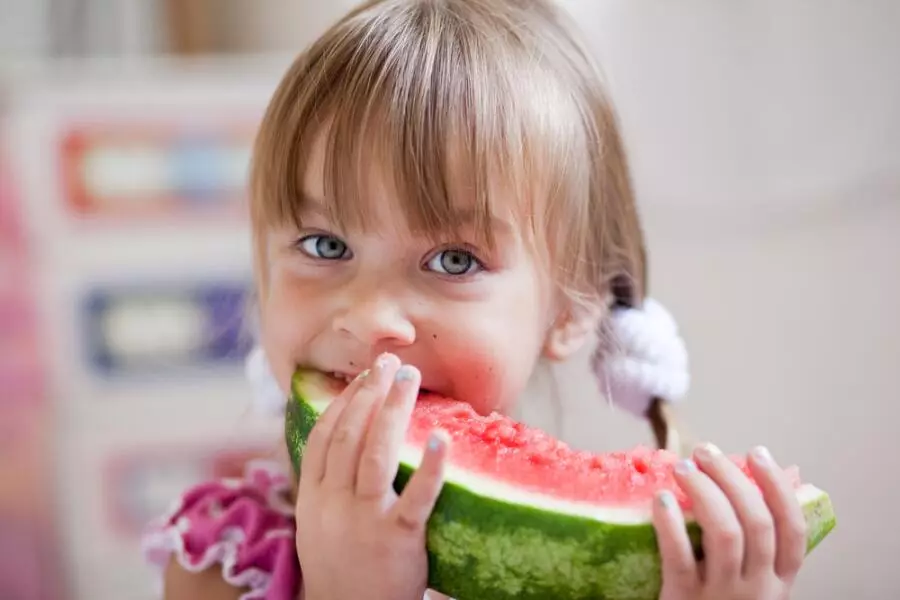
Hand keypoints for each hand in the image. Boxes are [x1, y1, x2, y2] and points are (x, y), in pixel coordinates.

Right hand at [295, 353, 447, 599]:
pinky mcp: (396, 538)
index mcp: (313, 498)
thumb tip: (342, 441)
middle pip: (349, 435)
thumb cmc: (340, 569)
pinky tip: (442, 439)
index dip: (343, 402)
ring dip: (392, 410)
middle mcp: (334, 503)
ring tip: (409, 378)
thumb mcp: (318, 526)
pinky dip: (430, 467)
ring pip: (375, 454)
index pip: (323, 436)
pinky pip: (416, 497)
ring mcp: (364, 520)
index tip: (362, 376)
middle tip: (390, 363)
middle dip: (370, 393)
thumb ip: (326, 486)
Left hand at [652, 444, 806, 599]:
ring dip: (704, 491)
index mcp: (779, 582)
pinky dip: (671, 523)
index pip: (794, 530)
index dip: (778, 487)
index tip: (758, 453)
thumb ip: (759, 540)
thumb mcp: (751, 581)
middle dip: (731, 478)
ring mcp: (723, 596)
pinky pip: (679, 556)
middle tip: (704, 451)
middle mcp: (759, 590)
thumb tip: (774, 476)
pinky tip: (661, 499)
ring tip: (682, 468)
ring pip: (725, 533)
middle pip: (756, 522)